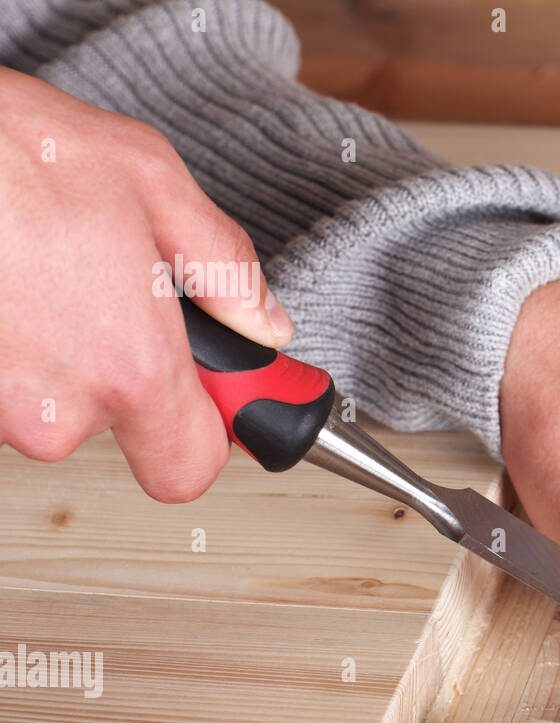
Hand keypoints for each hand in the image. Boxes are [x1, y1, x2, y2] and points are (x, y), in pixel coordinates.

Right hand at [0, 68, 291, 500]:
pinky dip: (6, 342)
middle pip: (111, 423)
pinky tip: (5, 283)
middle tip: (97, 288)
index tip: (207, 395)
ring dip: (50, 349)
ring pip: (45, 401)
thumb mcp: (149, 178)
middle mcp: (56, 406)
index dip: (201, 432)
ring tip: (36, 271)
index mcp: (131, 366)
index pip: (187, 470)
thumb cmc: (8, 146)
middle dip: (114, 367)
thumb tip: (264, 323)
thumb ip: (223, 266)